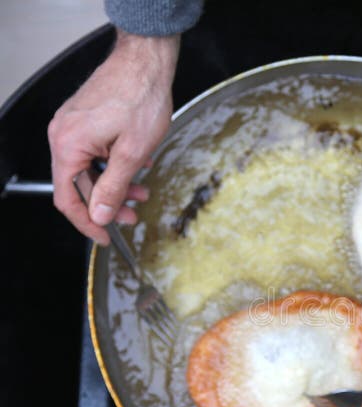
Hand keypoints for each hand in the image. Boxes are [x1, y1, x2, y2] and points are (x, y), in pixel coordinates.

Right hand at [48, 30, 178, 243]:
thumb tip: (100, 215)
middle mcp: (63, 135)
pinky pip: (96, 152)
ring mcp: (73, 126)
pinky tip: (139, 166)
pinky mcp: (85, 120)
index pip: (67, 198)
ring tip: (142, 193)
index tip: (105, 238)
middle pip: (79, 185)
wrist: (146, 60)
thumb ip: (113, 188)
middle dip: (108, 204)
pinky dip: (116, 165)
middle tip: (133, 217)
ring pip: (91, 169)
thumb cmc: (140, 97)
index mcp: (68, 145)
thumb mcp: (132, 153)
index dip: (86, 222)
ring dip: (116, 185)